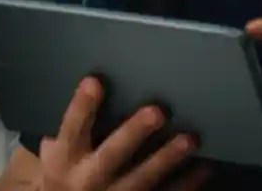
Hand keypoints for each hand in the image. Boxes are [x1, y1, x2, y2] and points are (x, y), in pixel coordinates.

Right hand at [39, 77, 211, 190]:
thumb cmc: (66, 174)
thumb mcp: (58, 152)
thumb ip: (73, 124)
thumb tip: (93, 81)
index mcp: (65, 158)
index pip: (73, 127)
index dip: (82, 106)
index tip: (94, 82)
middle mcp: (88, 179)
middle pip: (111, 155)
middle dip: (133, 133)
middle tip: (156, 112)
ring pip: (141, 179)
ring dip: (166, 159)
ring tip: (189, 139)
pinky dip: (186, 183)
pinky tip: (204, 165)